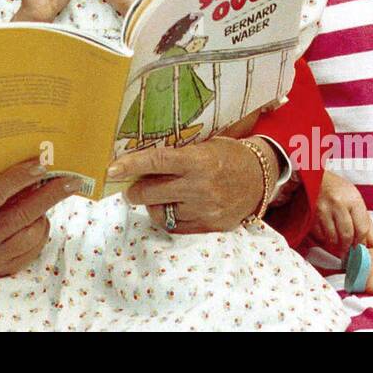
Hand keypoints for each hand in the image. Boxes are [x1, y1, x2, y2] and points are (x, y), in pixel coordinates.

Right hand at [0, 159, 76, 275]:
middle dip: (51, 195)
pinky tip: (38, 218)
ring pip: (33, 233)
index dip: (21, 176)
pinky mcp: (1, 270)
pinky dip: (41, 231)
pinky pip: (33, 249)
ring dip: (45, 212)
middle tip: (71, 179)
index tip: (41, 162)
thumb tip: (24, 163)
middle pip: (23, 215)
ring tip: (47, 196)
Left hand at [107, 136, 270, 233]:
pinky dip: (168, 218)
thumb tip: (138, 159)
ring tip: (161, 196)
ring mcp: (205, 210)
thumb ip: (176, 154)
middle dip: (136, 190)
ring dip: (154, 205)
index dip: (131, 165)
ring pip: (161, 213)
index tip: (111, 169)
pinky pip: (175, 227)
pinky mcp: (210, 227)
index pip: (157, 162)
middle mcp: (200, 187)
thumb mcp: (204, 145)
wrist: (260, 177)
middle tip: (132, 186)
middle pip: (152, 192)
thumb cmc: (227, 155)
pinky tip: (174, 207)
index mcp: (198, 161)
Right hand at [312, 171, 372, 255]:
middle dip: (349, 247)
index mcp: (353, 200)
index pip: (362, 228)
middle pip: (347, 235)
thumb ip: (366, 222)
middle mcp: (338, 204)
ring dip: (336, 245)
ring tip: (338, 244)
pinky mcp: (311, 215)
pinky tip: (327, 236)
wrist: (315, 177)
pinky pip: (319, 235)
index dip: (362, 242)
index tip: (360, 248)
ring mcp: (323, 209)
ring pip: (332, 237)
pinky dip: (324, 239)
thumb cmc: (338, 190)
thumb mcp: (355, 200)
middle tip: (349, 252)